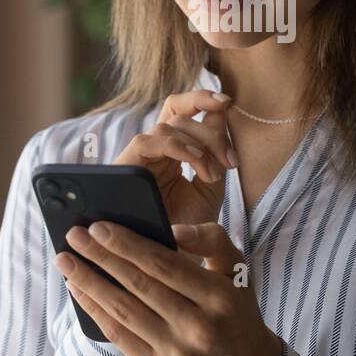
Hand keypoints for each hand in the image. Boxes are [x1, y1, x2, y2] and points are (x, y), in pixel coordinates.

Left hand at [54, 220, 284, 355]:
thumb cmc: (236, 310)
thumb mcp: (237, 268)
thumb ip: (210, 240)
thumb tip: (170, 229)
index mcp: (218, 296)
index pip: (164, 264)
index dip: (127, 244)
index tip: (99, 227)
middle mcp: (197, 326)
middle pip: (138, 285)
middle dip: (100, 257)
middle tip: (74, 236)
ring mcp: (175, 351)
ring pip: (122, 311)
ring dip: (89, 283)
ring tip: (66, 262)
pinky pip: (118, 335)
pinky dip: (94, 310)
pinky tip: (79, 290)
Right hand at [112, 90, 236, 227]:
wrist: (172, 256)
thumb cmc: (190, 224)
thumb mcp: (211, 184)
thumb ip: (217, 150)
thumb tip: (221, 110)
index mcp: (173, 150)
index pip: (182, 110)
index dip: (201, 99)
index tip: (227, 102)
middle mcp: (154, 149)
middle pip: (179, 116)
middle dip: (211, 133)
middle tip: (230, 161)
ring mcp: (139, 158)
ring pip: (166, 126)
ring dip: (197, 145)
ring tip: (213, 174)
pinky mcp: (125, 168)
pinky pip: (147, 141)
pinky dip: (175, 145)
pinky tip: (196, 160)